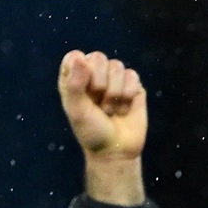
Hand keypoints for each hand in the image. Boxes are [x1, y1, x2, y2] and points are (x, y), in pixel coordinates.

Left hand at [59, 49, 147, 203]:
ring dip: (114, 93)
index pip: (75, 57)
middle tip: (97, 104)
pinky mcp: (133, 85)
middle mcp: (94, 74)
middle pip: (98, 57)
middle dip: (99, 83)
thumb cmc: (91, 131)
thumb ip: (75, 84)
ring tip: (110, 110)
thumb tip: (81, 56)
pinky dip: (128, 95)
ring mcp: (114, 78)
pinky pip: (132, 76)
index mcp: (74, 78)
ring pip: (117, 66)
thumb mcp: (76, 110)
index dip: (80, 72)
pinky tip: (124, 108)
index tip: (83, 93)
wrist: (116, 151)